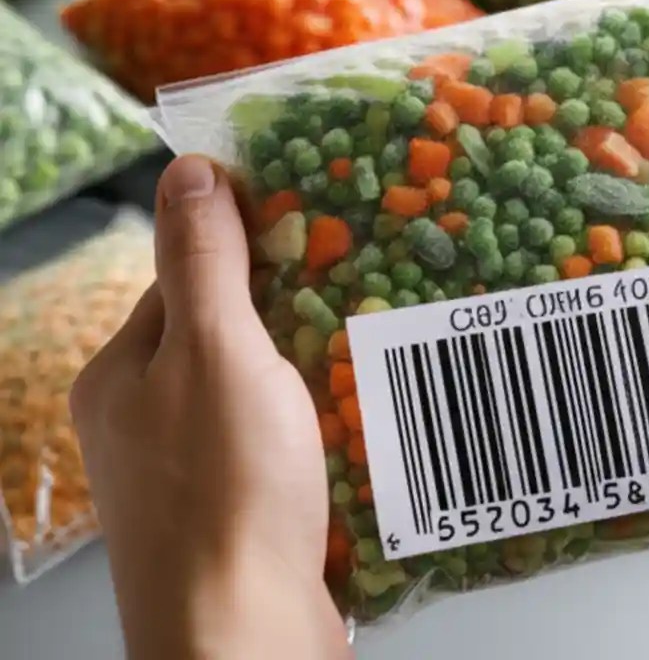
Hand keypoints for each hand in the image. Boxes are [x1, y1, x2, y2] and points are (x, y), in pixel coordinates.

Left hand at [71, 156, 349, 659]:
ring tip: (389, 348)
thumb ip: (206, 263)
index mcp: (126, 375)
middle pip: (236, 338)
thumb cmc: (223, 493)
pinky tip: (378, 421)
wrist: (247, 633)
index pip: (188, 281)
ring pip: (272, 396)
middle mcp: (151, 423)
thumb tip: (190, 170)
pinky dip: (333, 430)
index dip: (250, 247)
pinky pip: (295, 449)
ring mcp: (200, 474)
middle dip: (301, 313)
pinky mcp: (249, 514)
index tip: (320, 222)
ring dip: (325, 375)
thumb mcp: (215, 353)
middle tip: (371, 284)